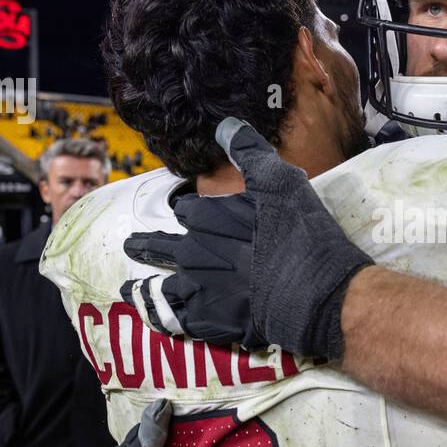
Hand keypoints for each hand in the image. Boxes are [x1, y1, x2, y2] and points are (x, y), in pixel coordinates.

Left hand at [123, 118, 372, 358]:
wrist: (317, 291)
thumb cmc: (300, 233)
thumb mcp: (279, 181)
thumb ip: (249, 152)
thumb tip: (225, 125)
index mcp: (208, 216)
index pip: (187, 211)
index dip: (189, 213)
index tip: (186, 215)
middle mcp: (195, 251)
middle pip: (161, 246)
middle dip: (146, 244)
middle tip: (132, 244)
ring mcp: (198, 288)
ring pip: (158, 287)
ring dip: (142, 286)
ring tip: (129, 288)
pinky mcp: (207, 321)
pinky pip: (172, 320)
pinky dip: (159, 318)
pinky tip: (153, 317)